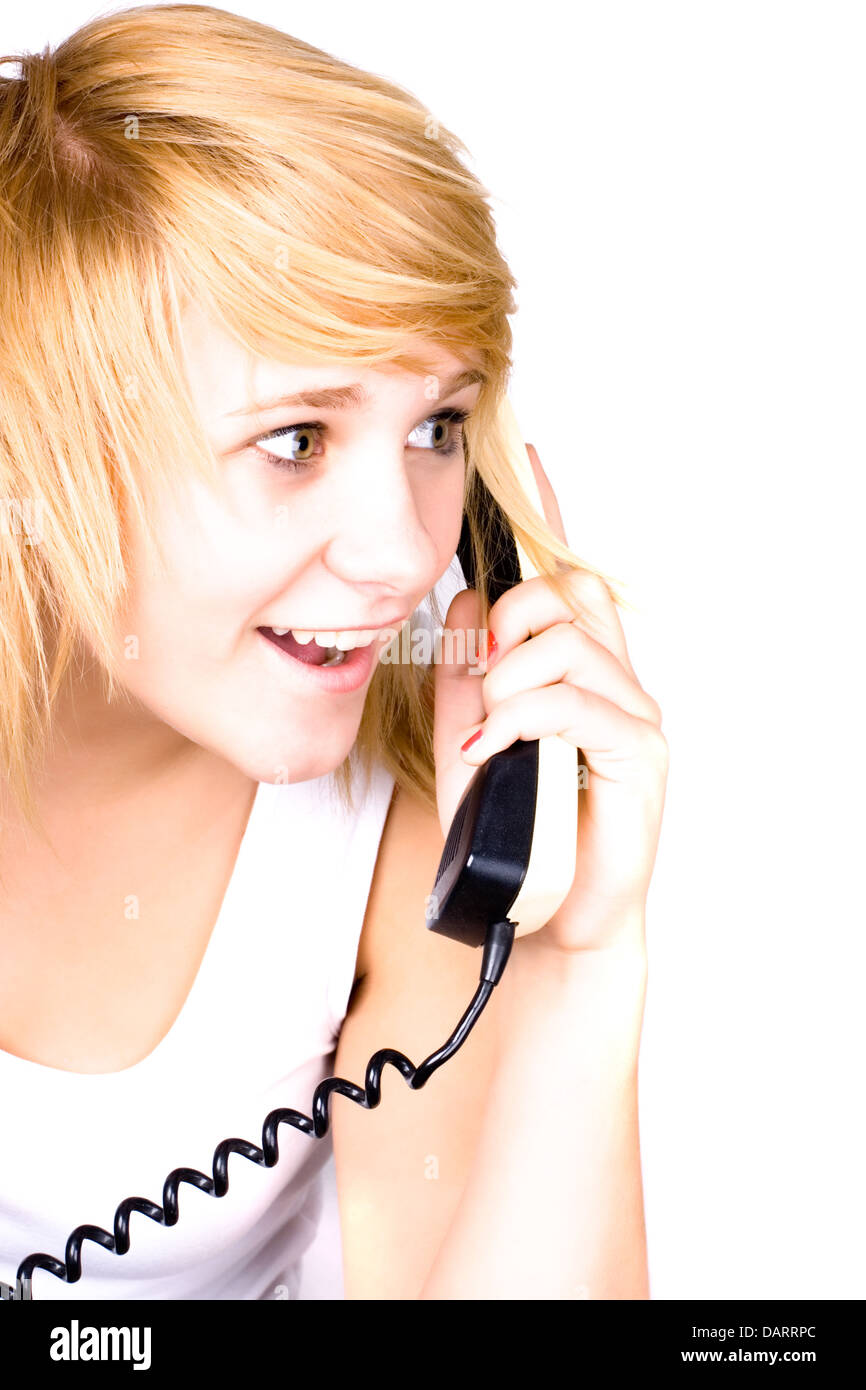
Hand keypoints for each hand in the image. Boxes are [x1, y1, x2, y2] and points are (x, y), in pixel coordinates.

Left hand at [433, 445, 667, 955]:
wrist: (546, 915)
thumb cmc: (513, 828)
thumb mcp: (468, 739)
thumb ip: (465, 675)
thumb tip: (468, 607)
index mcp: (578, 669)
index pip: (567, 575)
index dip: (550, 513)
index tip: (529, 456)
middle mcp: (615, 680)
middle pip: (564, 592)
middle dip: (507, 623)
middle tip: (484, 686)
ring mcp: (634, 714)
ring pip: (564, 642)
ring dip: (507, 683)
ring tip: (493, 738)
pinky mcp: (640, 754)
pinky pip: (575, 701)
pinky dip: (524, 719)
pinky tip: (501, 752)